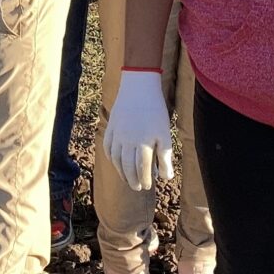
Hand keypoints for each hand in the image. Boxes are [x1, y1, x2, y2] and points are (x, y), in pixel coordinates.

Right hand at [103, 69, 174, 192]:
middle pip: (127, 166)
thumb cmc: (155, 110)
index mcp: (143, 144)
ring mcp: (117, 134)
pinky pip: (107, 146)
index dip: (145, 179)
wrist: (139, 86)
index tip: (148, 186)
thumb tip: (165, 177)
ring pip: (116, 159)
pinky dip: (111, 157)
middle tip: (138, 187)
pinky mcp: (110, 127)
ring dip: (121, 171)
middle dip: (132, 179)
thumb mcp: (165, 133)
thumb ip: (165, 156)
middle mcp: (127, 141)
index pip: (142, 169)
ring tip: (127, 178)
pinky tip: (116, 161)